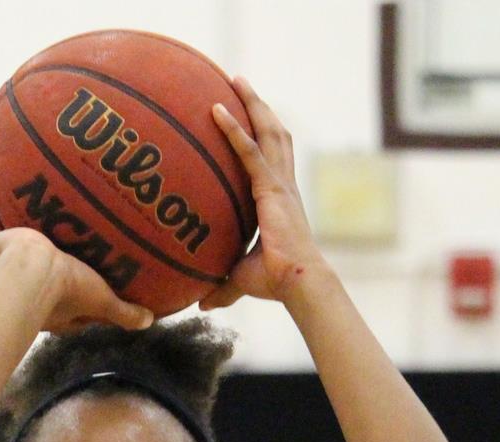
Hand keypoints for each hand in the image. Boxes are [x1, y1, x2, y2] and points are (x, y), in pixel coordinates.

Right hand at [0, 201, 152, 333]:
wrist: (34, 272)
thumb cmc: (67, 290)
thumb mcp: (102, 300)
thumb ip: (124, 312)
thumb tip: (150, 321)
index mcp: (45, 308)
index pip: (54, 308)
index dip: (66, 306)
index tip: (78, 290)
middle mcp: (16, 289)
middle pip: (18, 286)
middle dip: (23, 282)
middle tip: (37, 263)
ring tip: (3, 234)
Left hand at [202, 77, 330, 309]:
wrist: (297, 283)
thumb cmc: (274, 282)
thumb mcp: (240, 279)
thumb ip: (221, 286)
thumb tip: (201, 303)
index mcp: (278, 198)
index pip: (270, 156)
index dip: (260, 131)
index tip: (245, 113)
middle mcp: (282, 183)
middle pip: (274, 132)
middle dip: (258, 105)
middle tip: (239, 81)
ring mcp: (279, 182)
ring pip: (268, 131)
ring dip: (252, 103)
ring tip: (236, 79)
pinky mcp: (272, 188)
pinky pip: (249, 151)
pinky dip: (232, 129)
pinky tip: (216, 111)